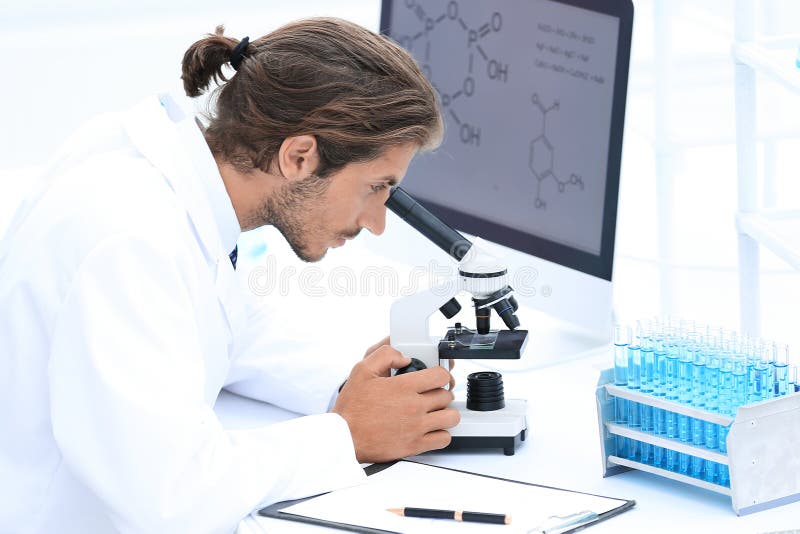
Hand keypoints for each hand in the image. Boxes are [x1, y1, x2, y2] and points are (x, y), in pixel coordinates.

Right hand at [332, 345, 460, 462]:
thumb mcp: (361, 371)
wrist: (344, 438)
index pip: (440, 376)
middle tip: (432, 394)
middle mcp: (413, 407)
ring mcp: (416, 427)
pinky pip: (443, 439)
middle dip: (441, 392)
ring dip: (446, 413)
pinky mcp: (415, 445)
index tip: (436, 377)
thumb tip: (403, 357)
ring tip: (436, 411)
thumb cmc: (352, 408)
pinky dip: (442, 434)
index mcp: (403, 387)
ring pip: (451, 417)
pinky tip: (432, 429)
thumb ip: (384, 356)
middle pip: (446, 395)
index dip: (441, 374)